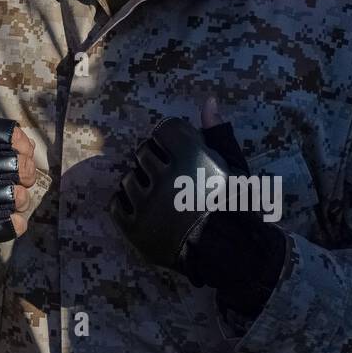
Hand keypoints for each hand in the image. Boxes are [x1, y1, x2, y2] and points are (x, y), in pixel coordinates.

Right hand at [0, 118, 36, 258]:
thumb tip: (31, 146)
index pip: (11, 135)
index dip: (23, 146)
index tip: (21, 154)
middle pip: (20, 167)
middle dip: (26, 174)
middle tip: (18, 180)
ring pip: (18, 196)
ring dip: (21, 200)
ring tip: (10, 200)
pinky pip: (11, 225)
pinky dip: (16, 223)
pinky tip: (7, 219)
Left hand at [108, 98, 247, 270]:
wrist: (232, 252)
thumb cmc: (234, 205)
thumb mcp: (232, 164)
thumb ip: (215, 131)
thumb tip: (208, 100)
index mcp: (190, 155)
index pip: (163, 130)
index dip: (173, 142)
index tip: (182, 156)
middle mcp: (167, 175)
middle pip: (143, 152)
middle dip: (156, 163)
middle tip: (172, 181)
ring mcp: (149, 203)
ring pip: (128, 178)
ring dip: (141, 184)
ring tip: (161, 199)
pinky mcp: (137, 228)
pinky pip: (116, 204)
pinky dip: (126, 205)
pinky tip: (144, 210)